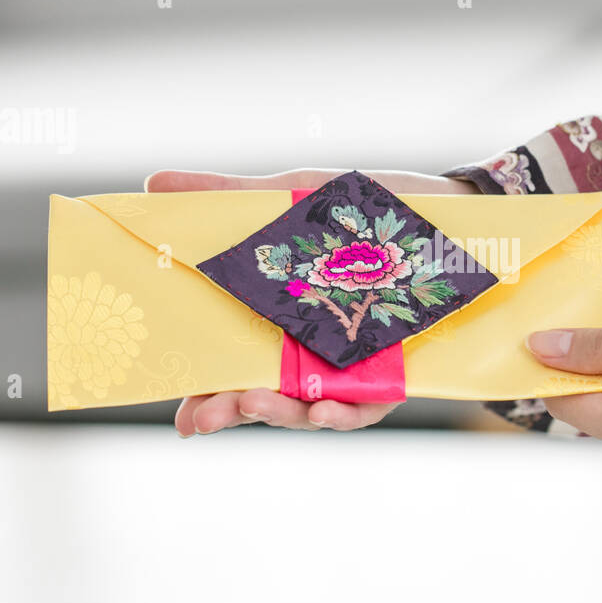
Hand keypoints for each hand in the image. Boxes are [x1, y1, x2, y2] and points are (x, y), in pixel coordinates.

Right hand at [145, 167, 475, 435]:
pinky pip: (365, 407)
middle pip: (259, 396)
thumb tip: (153, 183)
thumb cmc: (364, 215)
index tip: (176, 413)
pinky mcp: (393, 379)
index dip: (200, 396)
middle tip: (199, 419)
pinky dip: (342, 413)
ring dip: (277, 413)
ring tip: (253, 402)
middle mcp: (306, 355)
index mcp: (273, 323)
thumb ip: (227, 197)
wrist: (448, 214)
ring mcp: (348, 370)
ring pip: (306, 409)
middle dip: (227, 411)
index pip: (228, 370)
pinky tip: (321, 410)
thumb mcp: (291, 199)